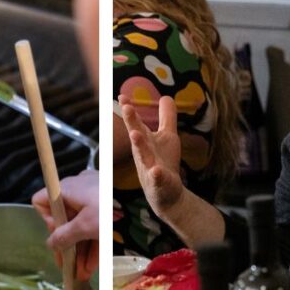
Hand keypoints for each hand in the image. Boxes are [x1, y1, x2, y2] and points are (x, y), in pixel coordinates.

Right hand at [32, 167, 98, 281]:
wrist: (141, 204)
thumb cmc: (109, 211)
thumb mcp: (85, 226)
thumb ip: (64, 237)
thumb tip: (50, 244)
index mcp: (68, 190)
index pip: (42, 201)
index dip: (47, 221)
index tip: (59, 236)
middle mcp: (78, 191)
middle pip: (64, 221)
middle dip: (67, 246)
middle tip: (68, 267)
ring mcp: (94, 198)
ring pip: (80, 227)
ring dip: (80, 250)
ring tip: (82, 273)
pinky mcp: (107, 207)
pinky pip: (94, 226)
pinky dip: (92, 244)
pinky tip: (92, 265)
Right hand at [120, 95, 184, 216]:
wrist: (167, 193)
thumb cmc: (164, 162)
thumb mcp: (167, 136)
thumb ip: (167, 117)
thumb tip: (166, 97)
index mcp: (145, 140)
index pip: (135, 122)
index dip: (129, 110)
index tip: (121, 96)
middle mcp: (144, 152)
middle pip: (136, 135)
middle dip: (131, 122)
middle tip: (127, 107)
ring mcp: (150, 167)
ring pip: (143, 155)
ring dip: (139, 145)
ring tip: (135, 134)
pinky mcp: (159, 182)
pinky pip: (157, 177)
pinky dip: (156, 174)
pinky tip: (157, 170)